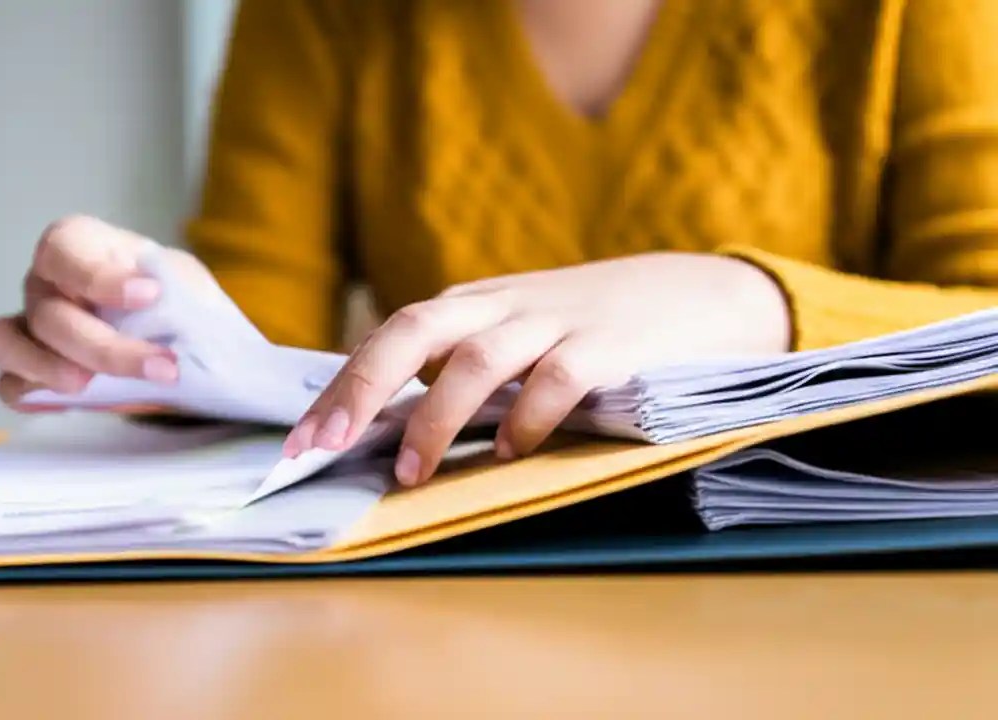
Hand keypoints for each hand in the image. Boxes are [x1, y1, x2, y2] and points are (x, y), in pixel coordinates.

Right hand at [0, 215, 216, 409]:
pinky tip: (76, 402)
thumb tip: (173, 311)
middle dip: (105, 347)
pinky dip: (32, 395)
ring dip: (45, 367)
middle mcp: (45, 284)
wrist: (173, 338)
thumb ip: (177, 290)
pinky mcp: (26, 372)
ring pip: (3, 342)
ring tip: (87, 386)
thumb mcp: (184, 282)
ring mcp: (28, 328)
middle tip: (159, 367)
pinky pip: (8, 385)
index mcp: (79, 247)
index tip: (150, 294)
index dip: (99, 275)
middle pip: (49, 313)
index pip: (64, 249)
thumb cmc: (168, 297)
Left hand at [284, 252, 790, 485]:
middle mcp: (503, 306)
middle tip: (325, 446)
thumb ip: (464, 365)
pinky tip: (511, 453)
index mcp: (473, 305)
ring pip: (477, 362)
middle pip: (413, 332)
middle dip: (361, 388)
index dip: (341, 387)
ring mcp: (556, 322)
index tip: (298, 443)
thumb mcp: (519, 332)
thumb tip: (387, 425)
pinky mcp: (610, 346)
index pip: (389, 337)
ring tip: (410, 473)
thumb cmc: (593, 326)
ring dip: (436, 419)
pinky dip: (528, 417)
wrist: (700, 296)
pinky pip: (557, 379)